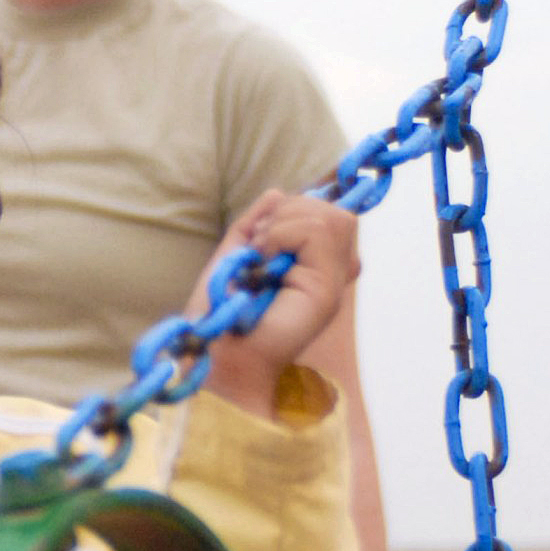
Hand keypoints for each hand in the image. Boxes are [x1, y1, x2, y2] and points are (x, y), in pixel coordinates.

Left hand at [194, 192, 360, 416]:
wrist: (216, 356)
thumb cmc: (221, 315)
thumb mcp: (235, 256)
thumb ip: (257, 224)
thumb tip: (277, 193)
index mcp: (314, 266)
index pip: (327, 213)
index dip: (294, 211)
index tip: (259, 237)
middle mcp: (331, 274)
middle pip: (331, 210)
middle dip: (286, 214)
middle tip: (256, 249)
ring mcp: (333, 283)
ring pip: (328, 216)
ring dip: (281, 226)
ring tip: (258, 258)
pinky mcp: (327, 290)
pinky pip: (317, 231)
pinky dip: (281, 235)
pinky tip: (263, 263)